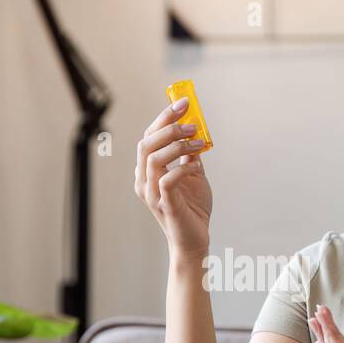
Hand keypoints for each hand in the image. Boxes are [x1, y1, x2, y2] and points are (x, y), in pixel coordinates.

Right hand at [136, 97, 212, 259]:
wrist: (195, 239)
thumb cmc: (192, 208)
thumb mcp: (193, 174)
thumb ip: (190, 154)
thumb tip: (196, 129)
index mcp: (148, 170)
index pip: (149, 136)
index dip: (165, 117)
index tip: (185, 102)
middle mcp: (144, 179)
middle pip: (146, 143)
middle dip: (168, 126)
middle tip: (192, 122)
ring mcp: (151, 193)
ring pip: (153, 159)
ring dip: (177, 145)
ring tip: (199, 143)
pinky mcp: (163, 205)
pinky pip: (167, 180)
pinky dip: (183, 168)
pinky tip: (198, 166)